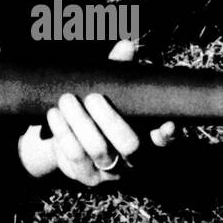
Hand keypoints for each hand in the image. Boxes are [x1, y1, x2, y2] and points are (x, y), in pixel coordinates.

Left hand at [17, 38, 177, 185]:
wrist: (64, 135)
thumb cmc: (95, 108)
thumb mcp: (109, 90)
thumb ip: (120, 71)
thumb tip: (126, 46)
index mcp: (146, 138)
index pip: (163, 141)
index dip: (167, 136)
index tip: (165, 124)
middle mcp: (133, 160)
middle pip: (130, 145)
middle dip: (110, 120)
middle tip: (93, 98)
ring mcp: (110, 172)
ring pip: (99, 149)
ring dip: (81, 123)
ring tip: (67, 99)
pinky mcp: (86, 177)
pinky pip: (75, 156)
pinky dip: (64, 133)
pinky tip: (55, 114)